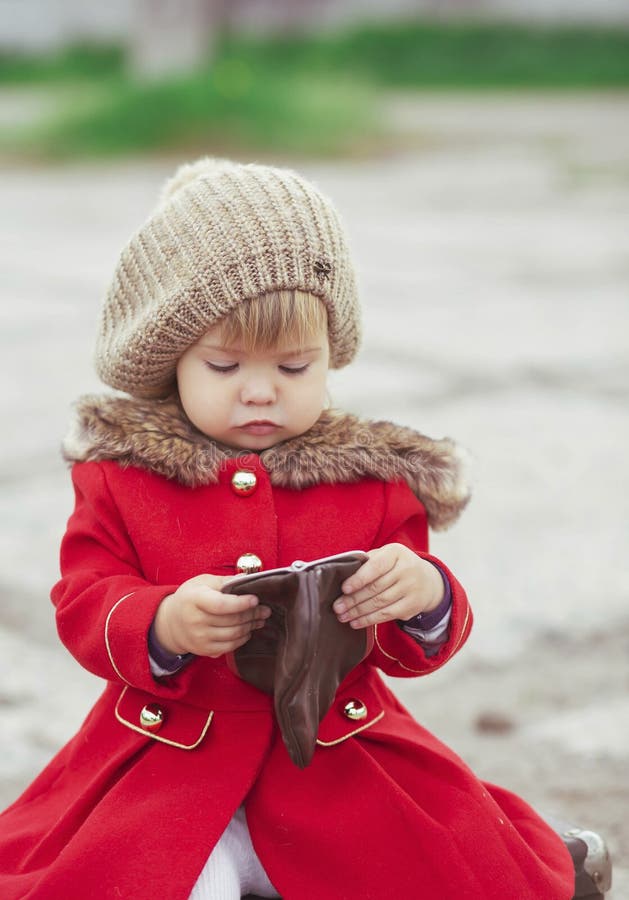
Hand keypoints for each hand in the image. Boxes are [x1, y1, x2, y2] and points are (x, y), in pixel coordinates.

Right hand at [153, 574, 270, 657]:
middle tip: (265, 609)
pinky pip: (229, 646)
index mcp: (194, 599)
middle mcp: (195, 620)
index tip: (255, 599)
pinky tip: (248, 631)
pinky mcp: (204, 649)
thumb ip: (224, 581)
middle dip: (252, 614)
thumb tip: (246, 580)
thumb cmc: (190, 598)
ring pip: (233, 634)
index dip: (241, 603)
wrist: (171, 622)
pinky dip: (242, 639)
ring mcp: (199, 637)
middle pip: (231, 620)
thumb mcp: (202, 582)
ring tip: (260, 619)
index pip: (221, 605)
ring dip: (251, 626)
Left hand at [333, 543, 443, 628]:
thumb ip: (367, 562)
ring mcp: (411, 588)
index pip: (376, 566)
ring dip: (358, 611)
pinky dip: (369, 620)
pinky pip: (387, 615)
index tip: (344, 588)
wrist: (427, 581)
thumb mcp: (385, 556)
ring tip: (342, 616)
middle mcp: (406, 569)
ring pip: (379, 603)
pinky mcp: (412, 606)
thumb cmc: (396, 566)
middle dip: (353, 599)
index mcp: (396, 553)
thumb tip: (342, 575)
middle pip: (375, 587)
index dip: (359, 578)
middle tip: (337, 607)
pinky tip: (356, 622)